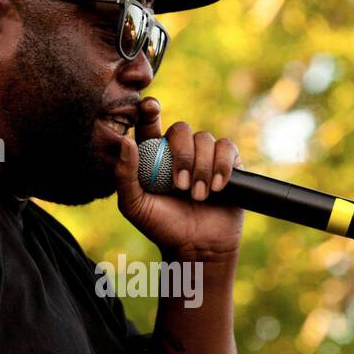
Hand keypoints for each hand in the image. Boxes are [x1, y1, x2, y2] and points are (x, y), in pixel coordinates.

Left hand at [113, 98, 244, 260]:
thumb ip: (125, 175)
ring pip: (205, 139)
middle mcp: (179, 151)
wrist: (198, 247)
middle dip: (182, 155)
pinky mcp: (228, 164)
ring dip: (202, 169)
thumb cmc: (163, 227)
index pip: (149, 124)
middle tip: (181, 186)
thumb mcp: (135, 205)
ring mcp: (204, 156)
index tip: (150, 106)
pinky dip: (222, 167)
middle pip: (181, 129)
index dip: (149, 111)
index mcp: (154, 156)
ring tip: (199, 196)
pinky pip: (227, 148)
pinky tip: (217, 188)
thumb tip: (126, 141)